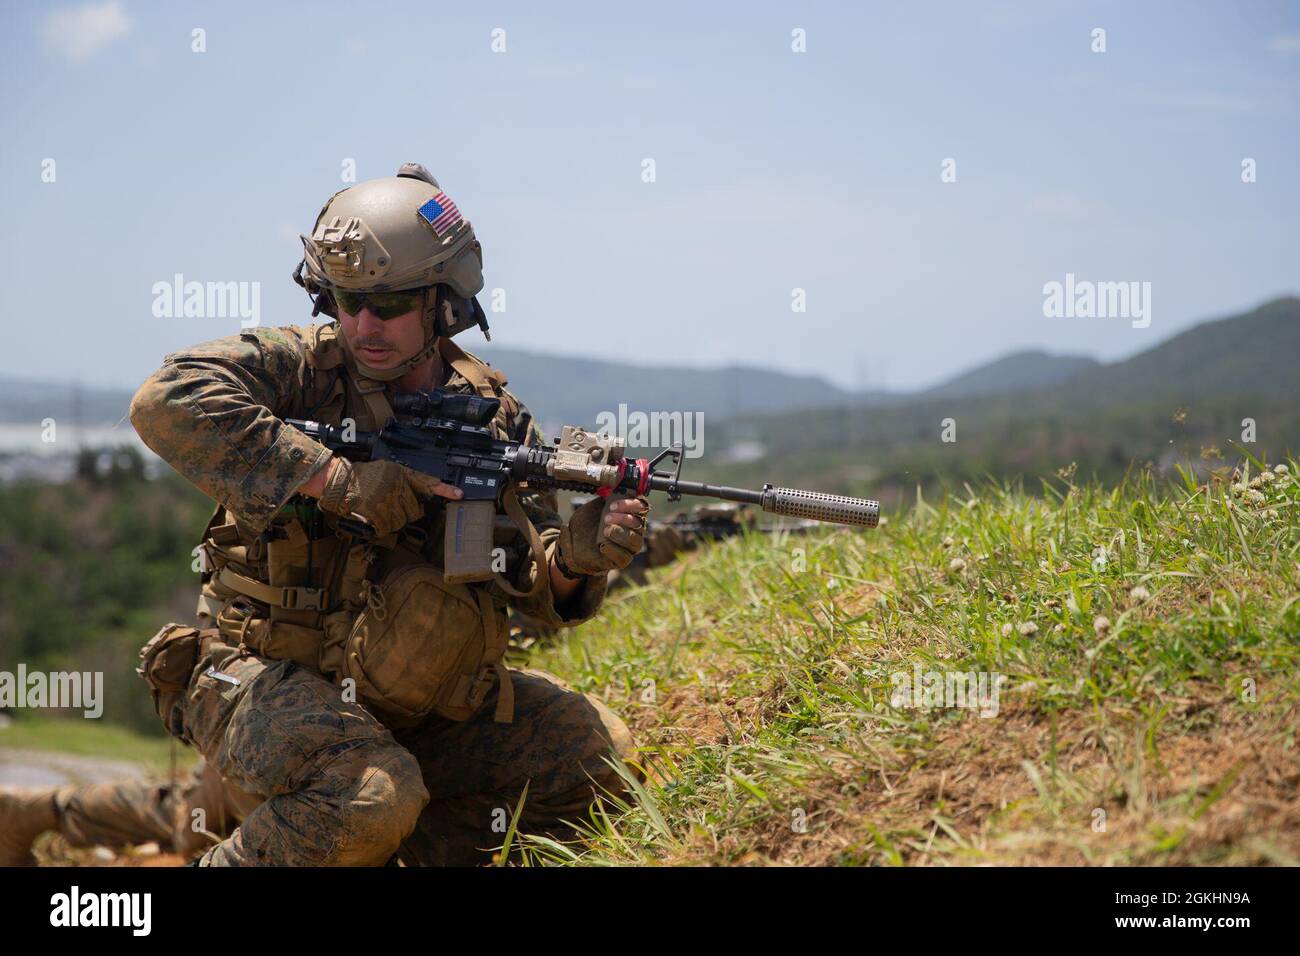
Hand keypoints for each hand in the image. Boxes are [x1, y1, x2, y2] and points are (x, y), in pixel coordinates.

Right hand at [314, 458, 459, 535]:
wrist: (341, 483)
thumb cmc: (365, 475)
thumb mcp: (390, 470)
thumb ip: (408, 479)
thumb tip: (422, 491)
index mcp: (402, 475)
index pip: (428, 483)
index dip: (445, 490)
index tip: (460, 494)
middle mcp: (398, 488)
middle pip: (416, 509)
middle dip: (407, 509)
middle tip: (393, 503)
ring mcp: (388, 502)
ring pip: (403, 520)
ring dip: (395, 518)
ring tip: (381, 506)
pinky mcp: (378, 515)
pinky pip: (389, 527)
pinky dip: (383, 525)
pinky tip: (375, 515)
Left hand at [558, 494, 649, 574]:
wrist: (572, 543)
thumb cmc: (587, 524)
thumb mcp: (595, 505)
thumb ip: (605, 495)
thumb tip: (612, 479)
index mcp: (630, 514)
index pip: (642, 508)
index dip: (631, 505)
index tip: (613, 505)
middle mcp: (633, 530)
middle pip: (640, 524)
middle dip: (624, 519)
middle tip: (607, 517)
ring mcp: (628, 547)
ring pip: (635, 541)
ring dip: (620, 533)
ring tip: (605, 530)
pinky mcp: (620, 561)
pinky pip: (624, 557)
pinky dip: (613, 550)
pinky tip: (603, 544)